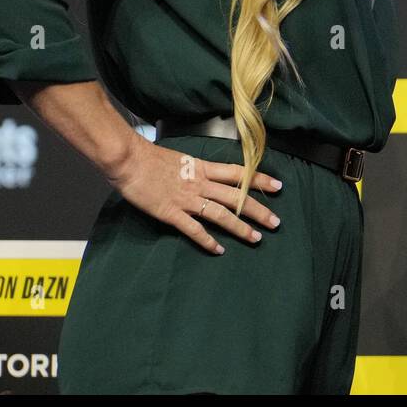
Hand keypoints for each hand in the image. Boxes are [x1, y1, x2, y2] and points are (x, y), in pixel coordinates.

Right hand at [106, 134, 281, 254]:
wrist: (128, 159)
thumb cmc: (149, 157)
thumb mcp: (180, 158)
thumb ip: (195, 169)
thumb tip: (206, 174)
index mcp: (202, 168)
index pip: (238, 173)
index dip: (259, 180)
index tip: (278, 185)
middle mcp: (200, 183)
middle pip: (235, 197)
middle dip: (258, 210)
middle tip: (276, 222)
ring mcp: (186, 199)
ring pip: (220, 214)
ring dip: (240, 227)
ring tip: (256, 238)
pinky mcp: (171, 213)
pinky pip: (194, 229)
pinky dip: (207, 240)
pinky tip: (219, 249)